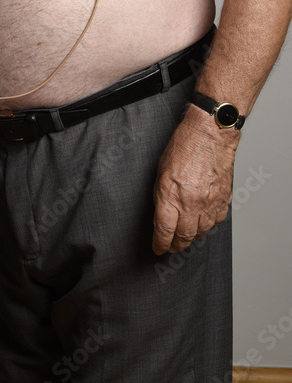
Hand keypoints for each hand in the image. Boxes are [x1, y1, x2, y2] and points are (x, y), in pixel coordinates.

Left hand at [152, 106, 238, 253]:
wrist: (210, 134)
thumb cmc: (184, 145)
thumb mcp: (161, 170)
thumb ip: (162, 195)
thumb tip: (162, 214)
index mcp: (171, 194)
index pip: (164, 230)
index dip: (160, 243)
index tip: (158, 248)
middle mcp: (191, 203)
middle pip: (183, 236)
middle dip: (176, 245)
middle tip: (171, 246)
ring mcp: (210, 203)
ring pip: (201, 232)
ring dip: (192, 237)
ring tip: (185, 236)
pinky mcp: (223, 200)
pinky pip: (216, 221)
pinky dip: (208, 225)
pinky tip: (202, 222)